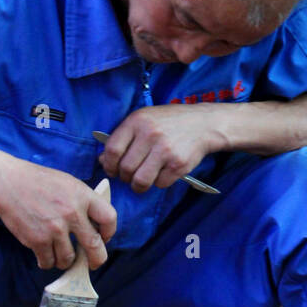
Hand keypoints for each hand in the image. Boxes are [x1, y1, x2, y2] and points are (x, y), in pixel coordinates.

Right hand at [0, 160, 116, 270]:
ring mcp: (55, 229)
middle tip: (92, 263)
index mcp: (82, 196)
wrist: (7, 182)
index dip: (109, 232)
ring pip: (68, 259)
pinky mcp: (38, 240)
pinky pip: (48, 261)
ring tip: (59, 254)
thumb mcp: (67, 182)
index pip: (109, 218)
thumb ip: (82, 201)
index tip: (104, 238)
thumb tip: (94, 225)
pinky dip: (47, 261)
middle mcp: (72, 213)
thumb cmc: (36, 181)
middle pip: (94, 246)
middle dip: (96, 259)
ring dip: (65, 260)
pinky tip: (44, 255)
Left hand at [98, 104, 228, 192]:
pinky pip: (160, 183)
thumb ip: (123, 138)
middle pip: (126, 169)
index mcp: (137, 121)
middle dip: (125, 178)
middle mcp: (150, 134)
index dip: (109, 165)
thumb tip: (103, 160)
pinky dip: (159, 182)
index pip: (112, 150)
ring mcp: (165, 150)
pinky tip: (163, 172)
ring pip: (140, 181)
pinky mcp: (178, 164)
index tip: (112, 169)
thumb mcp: (144, 120)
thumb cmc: (168, 123)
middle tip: (130, 176)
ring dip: (139, 185)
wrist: (203, 124)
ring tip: (143, 180)